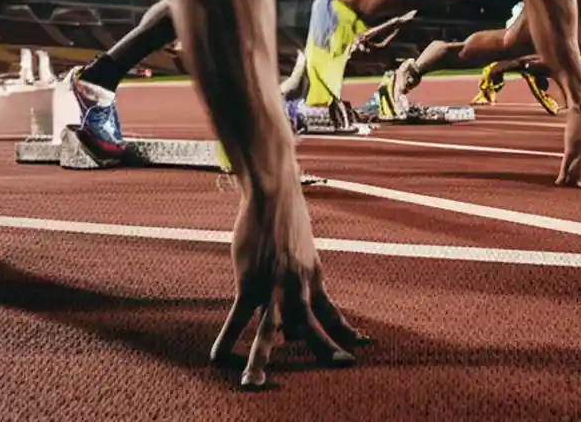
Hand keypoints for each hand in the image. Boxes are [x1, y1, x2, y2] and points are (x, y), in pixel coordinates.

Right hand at [214, 161, 371, 387]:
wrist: (273, 198)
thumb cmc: (284, 222)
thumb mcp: (302, 252)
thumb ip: (302, 280)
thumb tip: (293, 308)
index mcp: (314, 279)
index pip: (332, 311)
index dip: (347, 328)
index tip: (362, 343)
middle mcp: (298, 288)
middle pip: (313, 326)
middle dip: (326, 349)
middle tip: (343, 366)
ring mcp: (273, 288)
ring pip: (270, 331)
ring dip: (262, 359)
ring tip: (255, 383)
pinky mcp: (249, 283)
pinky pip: (237, 317)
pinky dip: (227, 337)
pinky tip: (218, 357)